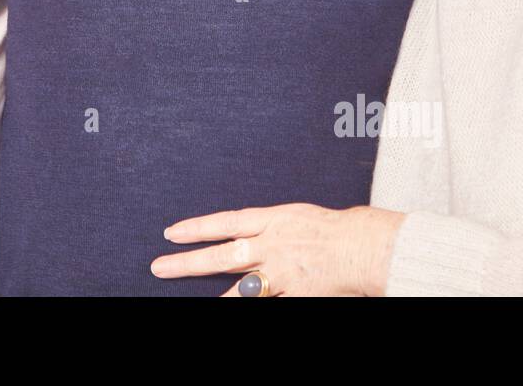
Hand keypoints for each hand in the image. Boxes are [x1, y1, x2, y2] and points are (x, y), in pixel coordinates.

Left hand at [150, 203, 404, 295]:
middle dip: (188, 262)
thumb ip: (266, 226)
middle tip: (158, 266)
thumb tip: (240, 232)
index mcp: (272, 221)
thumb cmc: (331, 229)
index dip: (197, 228)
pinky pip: (268, 305)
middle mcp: (272, 246)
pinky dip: (252, 305)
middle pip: (222, 256)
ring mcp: (282, 274)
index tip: (170, 232)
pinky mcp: (295, 295)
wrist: (364, 246)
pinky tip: (231, 307)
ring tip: (190, 299)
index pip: (225, 223)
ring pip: (241, 289)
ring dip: (215, 297)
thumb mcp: (294, 215)